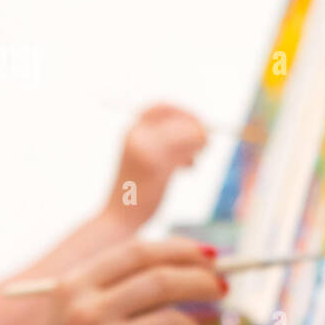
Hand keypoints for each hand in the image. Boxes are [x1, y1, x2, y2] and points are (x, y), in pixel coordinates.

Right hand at [0, 238, 224, 324]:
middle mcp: (84, 312)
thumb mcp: (66, 319)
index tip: (208, 257)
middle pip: (164, 279)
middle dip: (202, 281)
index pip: (139, 252)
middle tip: (221, 289)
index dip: (181, 250)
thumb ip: (112, 290)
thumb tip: (185, 265)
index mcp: (71, 288)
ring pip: (178, 323)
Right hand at [104, 105, 207, 228]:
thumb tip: (199, 128)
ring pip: (190, 132)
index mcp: (132, 131)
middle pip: (181, 117)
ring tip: (191, 161)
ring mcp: (147, 149)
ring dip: (199, 143)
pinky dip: (195, 154)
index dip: (185, 113)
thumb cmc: (138, 190)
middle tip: (205, 142)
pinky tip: (188, 168)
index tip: (197, 125)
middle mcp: (137, 135)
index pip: (164, 106)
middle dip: (198, 127)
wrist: (120, 217)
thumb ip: (165, 141)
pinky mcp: (157, 165)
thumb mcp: (147, 158)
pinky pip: (189, 148)